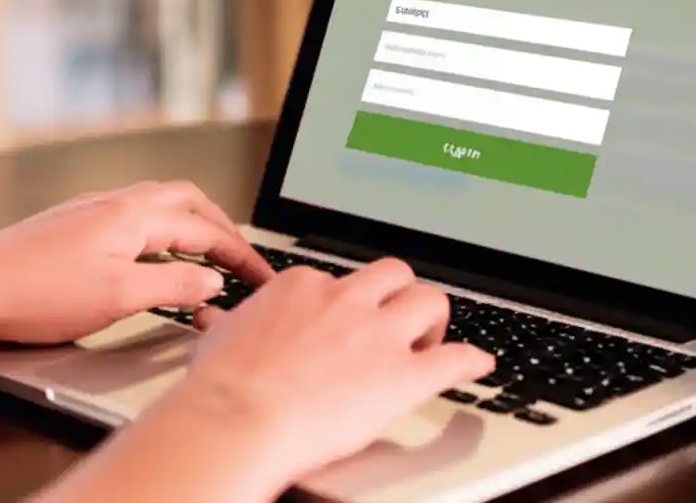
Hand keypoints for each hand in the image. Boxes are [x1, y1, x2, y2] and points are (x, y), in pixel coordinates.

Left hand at [0, 181, 273, 344]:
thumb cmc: (32, 293)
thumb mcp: (120, 297)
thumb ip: (174, 287)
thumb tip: (211, 282)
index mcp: (133, 215)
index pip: (207, 229)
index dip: (242, 255)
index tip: (263, 278)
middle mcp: (115, 203)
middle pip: (188, 202)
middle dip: (222, 228)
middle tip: (242, 260)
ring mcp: (92, 213)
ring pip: (160, 209)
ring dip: (191, 230)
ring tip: (206, 262)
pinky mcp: (74, 228)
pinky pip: (135, 222)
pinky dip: (161, 238)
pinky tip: (154, 266)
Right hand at [182, 259, 494, 484]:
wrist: (236, 419)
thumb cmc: (220, 387)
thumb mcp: (219, 336)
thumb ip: (231, 322)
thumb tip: (217, 319)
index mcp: (305, 286)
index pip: (339, 280)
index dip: (347, 303)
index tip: (347, 321)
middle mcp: (348, 300)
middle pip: (393, 275)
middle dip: (400, 293)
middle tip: (397, 320)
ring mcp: (379, 335)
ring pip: (430, 300)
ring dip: (435, 319)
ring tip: (432, 339)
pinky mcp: (404, 376)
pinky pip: (455, 358)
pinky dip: (471, 361)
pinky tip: (478, 364)